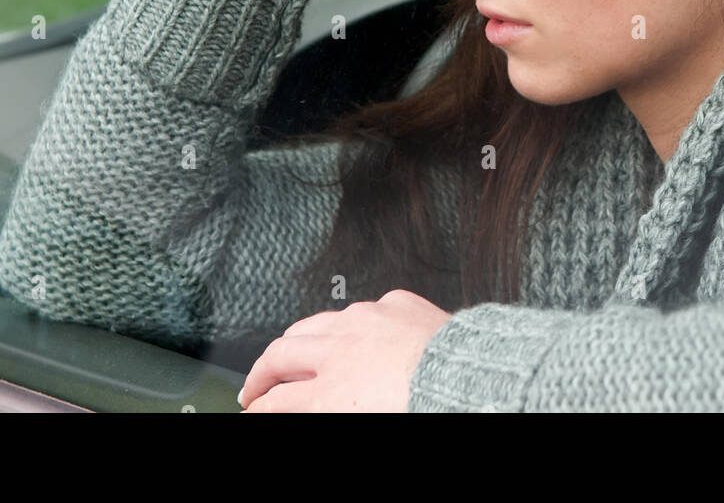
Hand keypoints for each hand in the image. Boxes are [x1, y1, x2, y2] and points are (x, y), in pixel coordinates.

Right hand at [237, 289, 452, 412]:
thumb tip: (311, 406)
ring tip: (291, 351)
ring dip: (297, 339)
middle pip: (281, 356)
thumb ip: (331, 410)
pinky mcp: (394, 304)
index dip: (259, 408)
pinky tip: (355, 330)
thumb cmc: (426, 407)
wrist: (469, 377)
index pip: (276, 402)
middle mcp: (341, 351)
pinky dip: (352, 322)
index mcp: (332, 393)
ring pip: (315, 322)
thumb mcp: (360, 420)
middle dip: (260, 373)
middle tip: (255, 387)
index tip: (254, 410)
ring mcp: (365, 321)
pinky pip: (363, 309)